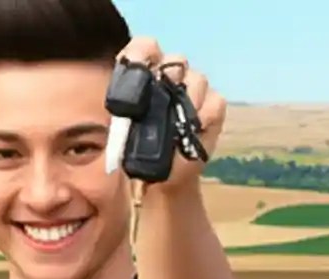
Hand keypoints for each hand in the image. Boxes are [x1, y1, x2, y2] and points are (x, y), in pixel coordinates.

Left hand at [116, 36, 226, 192]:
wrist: (156, 181)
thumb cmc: (130, 154)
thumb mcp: (113, 138)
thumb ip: (117, 120)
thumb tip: (123, 114)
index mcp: (140, 78)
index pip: (144, 48)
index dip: (142, 52)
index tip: (138, 66)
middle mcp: (168, 79)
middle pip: (176, 60)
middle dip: (169, 76)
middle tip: (160, 98)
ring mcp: (193, 92)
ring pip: (197, 78)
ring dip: (187, 98)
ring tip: (175, 122)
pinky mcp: (212, 110)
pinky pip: (215, 101)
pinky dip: (204, 114)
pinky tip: (194, 129)